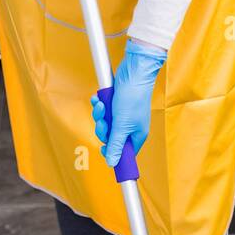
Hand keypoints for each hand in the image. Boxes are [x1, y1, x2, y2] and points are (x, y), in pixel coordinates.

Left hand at [89, 39, 166, 167]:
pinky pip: (103, 111)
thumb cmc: (132, 98)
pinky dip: (99, 105)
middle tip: (104, 122)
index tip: (103, 149)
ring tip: (102, 105)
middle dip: (103, 129)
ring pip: (105, 124)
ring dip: (100, 115)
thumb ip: (116, 145)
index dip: (113, 152)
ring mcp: (122, 115)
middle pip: (110, 138)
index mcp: (136, 135)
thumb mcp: (122, 126)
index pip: (124, 153)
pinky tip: (98, 99)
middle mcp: (130, 127)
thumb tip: (112, 163)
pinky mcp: (115, 104)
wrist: (133, 71)